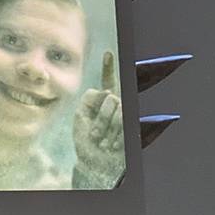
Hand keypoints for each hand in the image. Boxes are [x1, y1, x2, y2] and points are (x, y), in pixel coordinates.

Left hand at [73, 51, 123, 185]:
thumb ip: (91, 99)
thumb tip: (108, 92)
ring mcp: (126, 114)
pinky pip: (125, 119)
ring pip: (118, 107)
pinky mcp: (132, 125)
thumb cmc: (87, 142)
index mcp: (103, 102)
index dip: (108, 67)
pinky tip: (111, 145)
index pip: (107, 82)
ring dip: (105, 128)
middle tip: (94, 136)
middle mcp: (117, 105)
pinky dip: (115, 133)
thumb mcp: (81, 117)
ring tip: (101, 142)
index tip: (107, 53)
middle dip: (100, 119)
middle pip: (111, 97)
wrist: (94, 162)